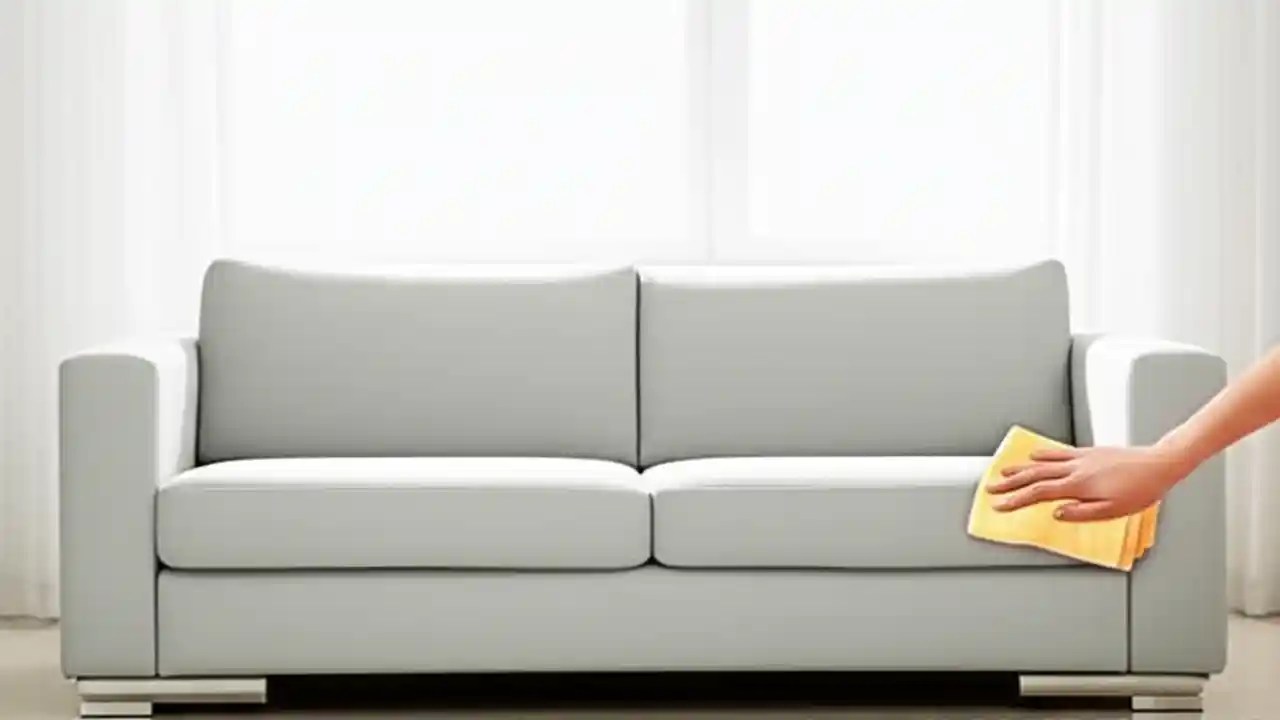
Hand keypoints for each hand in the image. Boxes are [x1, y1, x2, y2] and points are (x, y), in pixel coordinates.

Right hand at [986, 445, 1194, 520]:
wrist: (1159, 464)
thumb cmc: (1141, 490)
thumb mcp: (1114, 510)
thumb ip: (1082, 513)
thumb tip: (1056, 514)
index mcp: (1079, 486)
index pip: (1039, 493)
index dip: (1016, 499)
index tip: (1000, 505)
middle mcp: (1075, 469)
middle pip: (1034, 476)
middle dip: (1010, 483)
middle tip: (991, 488)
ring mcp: (1081, 458)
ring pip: (1042, 462)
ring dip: (1020, 467)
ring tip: (1003, 471)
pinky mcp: (1089, 452)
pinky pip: (1058, 453)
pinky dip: (1042, 455)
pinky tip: (1034, 455)